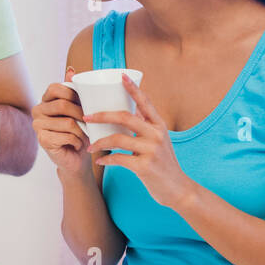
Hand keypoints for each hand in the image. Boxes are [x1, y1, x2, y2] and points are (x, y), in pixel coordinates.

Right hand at [31, 66, 94, 176]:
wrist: (77, 158)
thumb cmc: (80, 132)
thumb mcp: (80, 109)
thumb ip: (74, 90)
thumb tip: (71, 71)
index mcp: (45, 100)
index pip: (55, 87)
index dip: (72, 93)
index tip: (84, 102)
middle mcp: (37, 111)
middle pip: (62, 105)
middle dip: (81, 114)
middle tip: (89, 122)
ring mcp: (37, 126)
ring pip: (68, 122)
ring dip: (82, 131)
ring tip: (84, 136)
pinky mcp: (42, 140)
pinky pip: (67, 136)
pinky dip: (78, 141)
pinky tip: (76, 145)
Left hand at [85, 73, 189, 207]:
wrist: (178, 189)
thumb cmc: (164, 164)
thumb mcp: (159, 141)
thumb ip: (146, 126)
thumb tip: (132, 109)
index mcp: (159, 126)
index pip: (145, 102)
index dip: (133, 88)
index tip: (121, 75)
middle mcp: (156, 135)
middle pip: (125, 117)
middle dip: (102, 115)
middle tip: (86, 116)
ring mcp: (151, 151)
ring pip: (118, 139)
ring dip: (100, 142)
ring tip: (90, 146)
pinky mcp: (145, 167)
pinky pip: (119, 159)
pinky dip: (106, 159)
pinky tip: (100, 161)